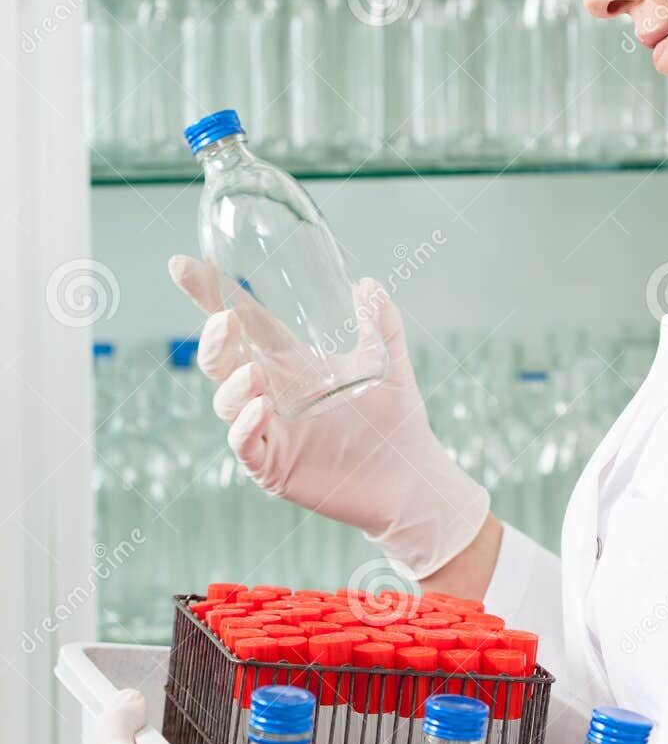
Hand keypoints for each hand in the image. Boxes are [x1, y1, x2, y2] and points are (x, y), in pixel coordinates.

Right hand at [170, 255, 489, 580]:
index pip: (243, 322)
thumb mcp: (389, 365)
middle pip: (221, 360)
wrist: (409, 478)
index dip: (210, 295)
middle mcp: (271, 392)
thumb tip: (367, 284)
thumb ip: (382, 325)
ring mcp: (268, 429)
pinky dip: (245, 427)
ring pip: (227, 403)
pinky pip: (245, 445)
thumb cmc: (396, 422)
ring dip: (233, 386)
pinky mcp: (272, 466)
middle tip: (225, 323)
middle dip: (214, 340)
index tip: (181, 265)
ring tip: (254, 374)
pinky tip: (262, 410)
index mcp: (291, 363)